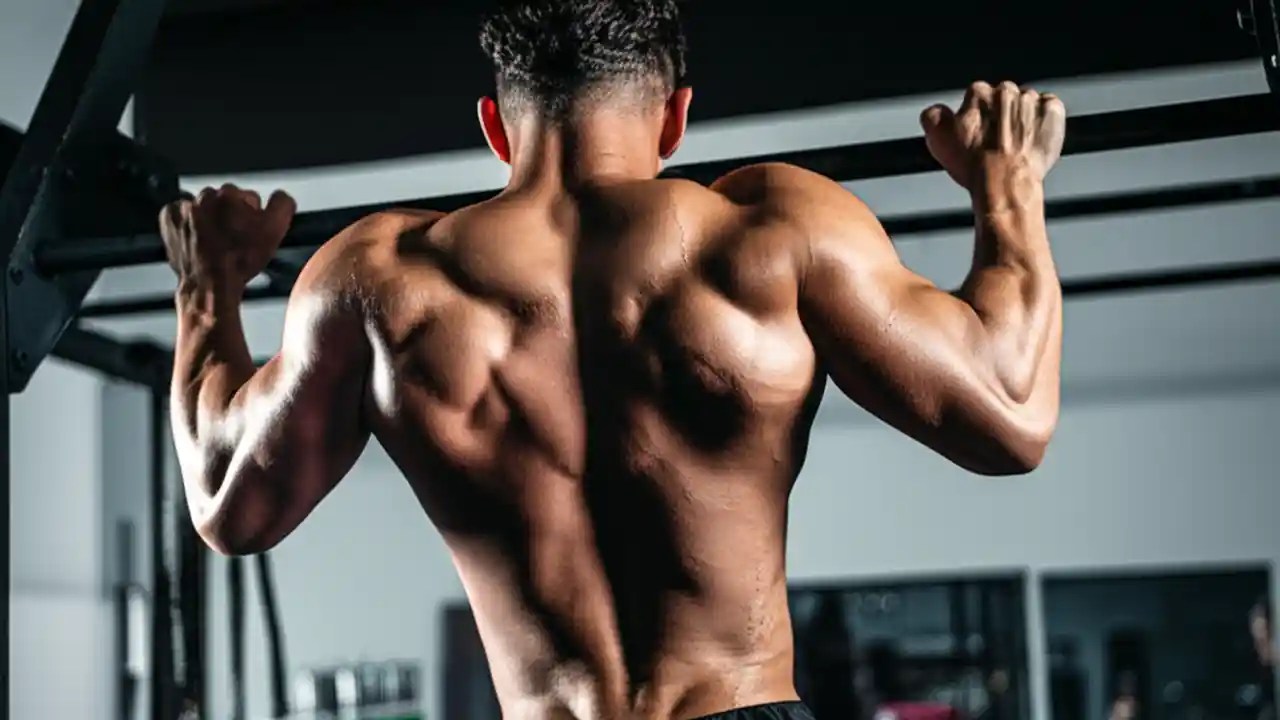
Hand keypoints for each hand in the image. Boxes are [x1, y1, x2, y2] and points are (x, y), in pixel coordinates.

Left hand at [159, 184, 295, 288]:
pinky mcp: (170, 220)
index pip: (249, 197)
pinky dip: (187, 221)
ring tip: (215, 241)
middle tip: (233, 238)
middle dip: (230, 215)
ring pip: (203, 206)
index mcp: (231, 195)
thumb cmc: (240, 261)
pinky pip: (179, 212)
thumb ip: (283, 205)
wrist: (210, 284)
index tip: (251, 229)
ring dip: (209, 218)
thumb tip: (280, 197)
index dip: (254, 215)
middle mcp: (206, 197)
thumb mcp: (276, 231)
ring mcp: (185, 207)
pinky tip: (197, 236)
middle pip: (225, 200)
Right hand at [920, 81, 1065, 191]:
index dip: (976, 117)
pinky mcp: (1052, 113)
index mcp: (978, 94)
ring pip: (1026, 103)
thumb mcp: (937, 139)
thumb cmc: (973, 164)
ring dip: (1022, 118)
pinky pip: (1050, 107)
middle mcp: (1005, 92)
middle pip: (1003, 98)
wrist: (1004, 184)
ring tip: (1016, 143)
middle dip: (1001, 115)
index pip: (976, 96)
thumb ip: (932, 116)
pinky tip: (1034, 138)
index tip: (978, 133)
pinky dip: (1044, 119)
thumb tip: (936, 110)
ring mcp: (1031, 101)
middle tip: (997, 141)